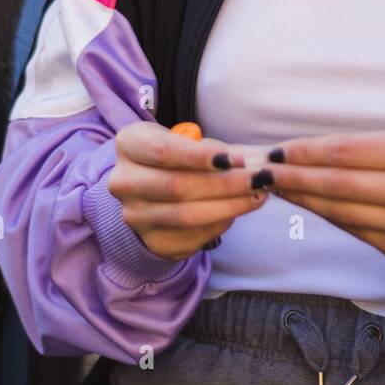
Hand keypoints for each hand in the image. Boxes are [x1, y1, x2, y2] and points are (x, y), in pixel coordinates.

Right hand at [109, 121, 269, 261]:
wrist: (151, 190)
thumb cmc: (177, 158)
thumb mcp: (190, 143)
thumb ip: (221, 150)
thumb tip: (262, 158)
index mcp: (128, 145)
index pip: (162, 151)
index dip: (200, 156)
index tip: (236, 159)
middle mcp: (123, 181)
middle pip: (176, 186)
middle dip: (224, 184)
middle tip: (258, 179)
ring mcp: (135, 215)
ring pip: (186, 215)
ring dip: (228, 206)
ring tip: (257, 195)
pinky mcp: (152, 241)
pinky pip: (191, 236)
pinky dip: (220, 223)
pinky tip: (238, 210)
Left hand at [226, 130, 384, 265]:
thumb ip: (361, 148)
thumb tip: (301, 153)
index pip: (346, 153)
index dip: (305, 153)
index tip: (275, 151)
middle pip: (338, 186)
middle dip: (293, 179)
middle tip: (260, 172)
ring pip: (341, 213)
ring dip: (301, 200)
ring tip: (273, 187)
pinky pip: (354, 232)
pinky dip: (324, 217)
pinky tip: (303, 204)